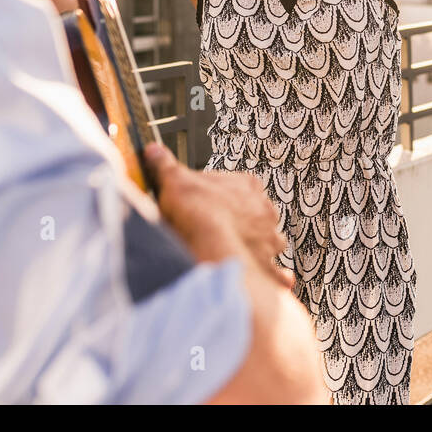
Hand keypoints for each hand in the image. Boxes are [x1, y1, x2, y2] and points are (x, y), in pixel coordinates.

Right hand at [146, 145, 292, 288]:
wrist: (212, 244)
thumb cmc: (197, 210)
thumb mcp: (175, 179)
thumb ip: (166, 165)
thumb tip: (153, 151)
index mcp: (246, 184)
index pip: (237, 184)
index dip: (220, 194)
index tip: (207, 202)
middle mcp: (263, 210)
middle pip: (256, 213)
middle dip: (246, 221)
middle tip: (227, 229)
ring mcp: (268, 238)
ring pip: (272, 240)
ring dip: (262, 246)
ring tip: (248, 253)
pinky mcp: (267, 264)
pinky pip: (277, 273)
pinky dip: (277, 277)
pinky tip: (277, 280)